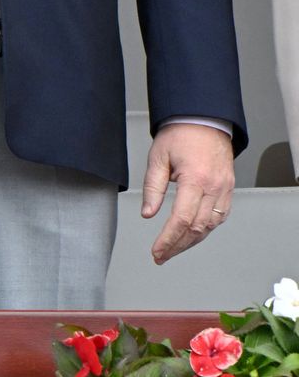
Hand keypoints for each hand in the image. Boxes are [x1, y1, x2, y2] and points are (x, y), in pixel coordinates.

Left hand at [141, 123, 233, 263]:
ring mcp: (225, 189)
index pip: (181, 219)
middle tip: (161, 256)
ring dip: (191, 241)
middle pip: (196, 228)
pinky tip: (192, 235)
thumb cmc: (181, 134)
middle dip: (177, 246)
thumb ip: (153, 188)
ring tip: (173, 249)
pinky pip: (219, 216)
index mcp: (195, 178)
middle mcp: (214, 187)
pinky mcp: (229, 189)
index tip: (157, 251)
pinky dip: (205, 229)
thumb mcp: (158, 157)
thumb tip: (148, 214)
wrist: (204, 120)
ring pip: (210, 226)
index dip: (168, 240)